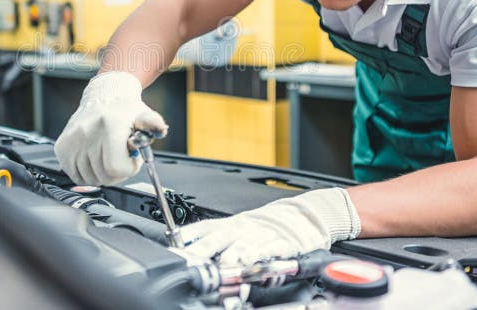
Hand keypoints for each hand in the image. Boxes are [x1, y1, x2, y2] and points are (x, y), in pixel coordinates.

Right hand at [54, 71, 167, 185]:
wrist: (102, 98)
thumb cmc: (124, 110)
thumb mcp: (143, 115)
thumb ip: (153, 123)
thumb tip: (161, 128)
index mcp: (109, 126)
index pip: (117, 168)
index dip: (128, 167)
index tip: (130, 156)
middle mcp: (87, 133)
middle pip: (104, 176)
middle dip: (117, 171)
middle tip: (119, 155)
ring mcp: (72, 141)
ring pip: (90, 179)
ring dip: (101, 173)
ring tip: (107, 154)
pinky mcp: (62, 148)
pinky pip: (76, 176)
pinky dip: (87, 172)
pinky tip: (94, 157)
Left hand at [180, 188, 360, 264]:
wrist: (304, 214)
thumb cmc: (268, 224)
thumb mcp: (238, 226)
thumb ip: (215, 238)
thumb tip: (187, 245)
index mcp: (229, 224)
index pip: (201, 228)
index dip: (185, 237)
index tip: (171, 246)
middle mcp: (241, 229)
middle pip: (217, 238)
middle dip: (202, 249)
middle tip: (191, 259)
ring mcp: (261, 235)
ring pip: (242, 244)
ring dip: (231, 254)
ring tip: (222, 262)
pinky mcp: (282, 243)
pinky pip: (270, 250)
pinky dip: (260, 255)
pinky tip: (253, 262)